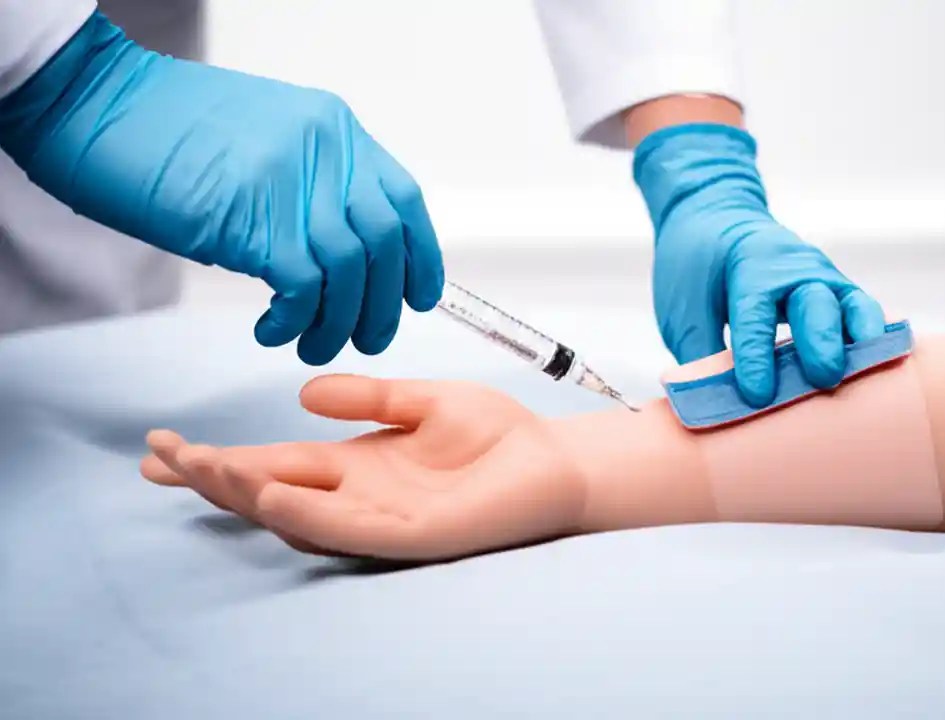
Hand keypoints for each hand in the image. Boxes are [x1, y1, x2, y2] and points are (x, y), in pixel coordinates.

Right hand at [0, 13, 442, 364]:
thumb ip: (315, 182)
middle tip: (366, 339)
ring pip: (348, 272)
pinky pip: (303, 287)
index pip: (403, 201)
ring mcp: (289, 182)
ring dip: (338, 323)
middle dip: (381, 304)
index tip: (417, 298)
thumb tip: (348, 247)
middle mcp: (324, 150)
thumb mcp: (269, 140)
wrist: (95, 106)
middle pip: (384, 243)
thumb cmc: (169, 131)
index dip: (418, 258)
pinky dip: (296, 321)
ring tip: (313, 345)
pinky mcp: (252, 219)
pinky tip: (275, 331)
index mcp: (335, 128)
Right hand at [140, 375, 586, 560]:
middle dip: (212, 476)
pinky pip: (349, 528)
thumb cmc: (497, 436)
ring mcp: (383, 518)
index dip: (219, 456)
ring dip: (246, 492)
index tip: (162, 445)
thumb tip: (304, 391)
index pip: (273, 461)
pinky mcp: (414, 534)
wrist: (556, 461)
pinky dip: (305, 512)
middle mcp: (359, 495)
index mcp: (355, 464)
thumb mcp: (423, 401)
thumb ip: (368, 397)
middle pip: (269, 490)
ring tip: (201, 468)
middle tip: (156, 458)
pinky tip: (269, 493)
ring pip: (297, 513)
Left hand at [634, 124, 884, 407]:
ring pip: (850, 304)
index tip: (756, 395)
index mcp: (747, 267)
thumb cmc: (696, 267)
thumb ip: (701, 355)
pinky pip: (861, 310)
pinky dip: (874, 334)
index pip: (755, 315)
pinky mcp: (837, 290)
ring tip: (870, 370)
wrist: (715, 217)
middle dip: (822, 343)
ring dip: (860, 339)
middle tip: (825, 379)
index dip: (756, 357)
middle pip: (815, 304)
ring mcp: (821, 275)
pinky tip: (884, 362)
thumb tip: (717, 409)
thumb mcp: (682, 309)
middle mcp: (792, 267)